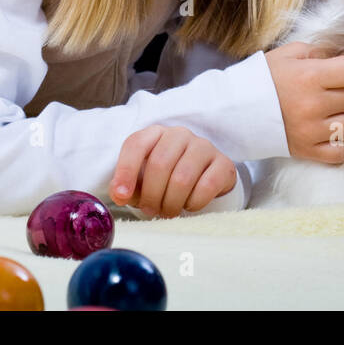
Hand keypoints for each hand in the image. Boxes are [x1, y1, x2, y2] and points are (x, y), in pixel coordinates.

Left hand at [108, 125, 236, 217]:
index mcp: (155, 133)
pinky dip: (194, 203)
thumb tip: (120, 194)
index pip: (136, 144)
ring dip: (171, 203)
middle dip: (151, 195)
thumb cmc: (165, 179)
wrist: (202, 180)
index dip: (125, 171)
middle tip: (150, 210)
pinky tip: (189, 205)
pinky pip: (207, 186)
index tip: (121, 196)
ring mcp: (203, 146)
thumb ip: (126, 187)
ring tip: (168, 211)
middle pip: (159, 164)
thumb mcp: (141, 181)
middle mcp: (179, 134)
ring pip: (182, 178)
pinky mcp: (223, 163)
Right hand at [264, 42, 343, 162]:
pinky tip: (333, 131)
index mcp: (309, 76)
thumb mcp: (290, 53)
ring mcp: (312, 131)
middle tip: (342, 88)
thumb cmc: (265, 77)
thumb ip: (322, 51)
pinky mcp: (308, 151)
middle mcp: (313, 105)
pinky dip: (342, 142)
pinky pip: (342, 151)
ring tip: (338, 109)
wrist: (235, 109)